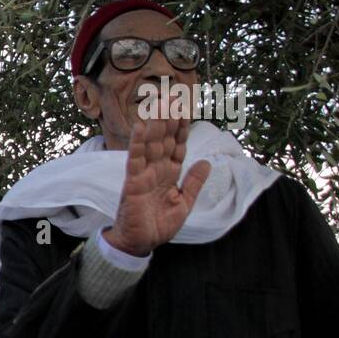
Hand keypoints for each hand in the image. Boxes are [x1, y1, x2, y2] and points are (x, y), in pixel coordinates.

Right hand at [103, 109, 210, 257]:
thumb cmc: (159, 225)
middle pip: (164, 138)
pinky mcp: (132, 181)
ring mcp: (144, 173)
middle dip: (169, 117)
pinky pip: (135, 159)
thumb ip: (194, 182)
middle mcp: (157, 169)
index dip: (182, 127)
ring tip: (160, 102)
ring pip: (151, 143)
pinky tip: (140, 126)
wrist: (141, 243)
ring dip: (155, 122)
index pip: (177, 145)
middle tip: (173, 94)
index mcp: (170, 173)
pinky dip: (137, 142)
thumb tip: (206, 162)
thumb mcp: (185, 203)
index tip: (186, 107)